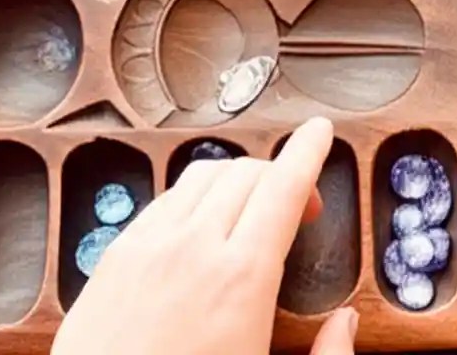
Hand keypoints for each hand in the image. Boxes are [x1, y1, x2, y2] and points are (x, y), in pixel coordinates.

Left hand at [52, 117, 354, 354]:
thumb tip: (345, 325)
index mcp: (242, 279)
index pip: (283, 187)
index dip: (308, 152)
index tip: (319, 132)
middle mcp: (191, 249)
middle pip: (246, 173)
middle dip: (279, 173)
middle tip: (297, 204)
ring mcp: (145, 249)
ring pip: (199, 177)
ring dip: (233, 181)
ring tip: (248, 212)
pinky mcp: (111, 261)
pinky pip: (159, 202)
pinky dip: (189, 200)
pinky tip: (196, 230)